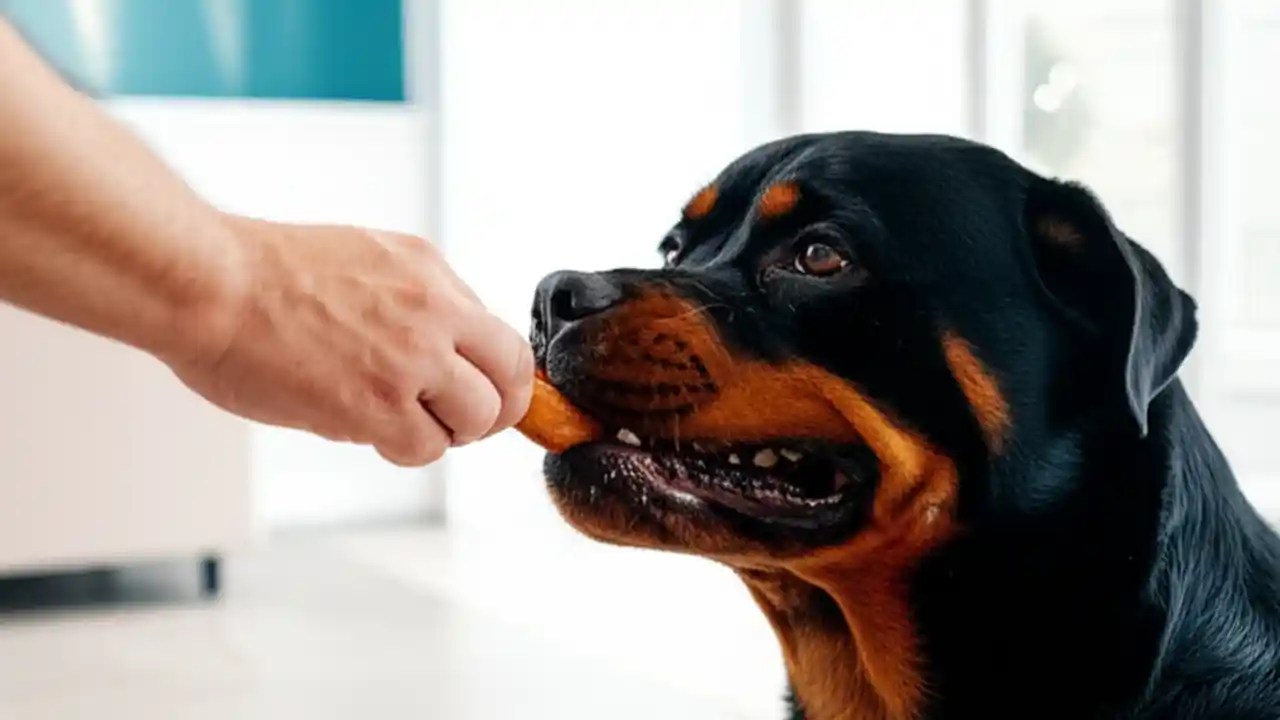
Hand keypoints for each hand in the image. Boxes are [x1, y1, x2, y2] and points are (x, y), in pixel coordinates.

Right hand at [167, 215, 533, 465]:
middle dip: (491, 411)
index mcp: (430, 273)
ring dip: (446, 433)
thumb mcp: (364, 256)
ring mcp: (410, 360)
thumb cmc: (262, 274)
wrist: (209, 284)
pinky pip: (425, 447)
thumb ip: (414, 297)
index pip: (502, 337)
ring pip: (476, 419)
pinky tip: (372, 433)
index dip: (497, 376)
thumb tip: (443, 343)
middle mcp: (433, 313)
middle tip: (458, 422)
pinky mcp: (376, 405)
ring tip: (403, 425)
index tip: (482, 392)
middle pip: (511, 381)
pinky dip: (406, 450)